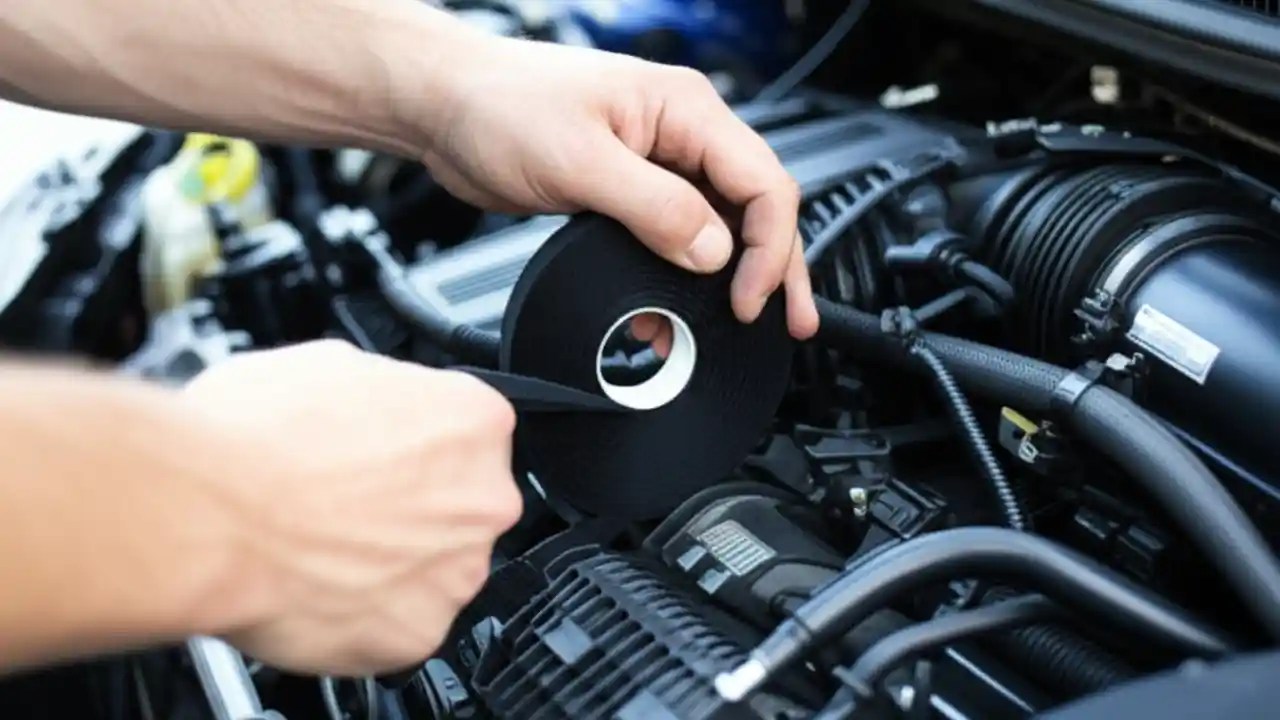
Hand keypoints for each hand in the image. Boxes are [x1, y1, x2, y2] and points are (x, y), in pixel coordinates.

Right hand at [183, 341, 519, 674]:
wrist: (208, 515)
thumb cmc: (254, 437)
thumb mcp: (330, 365)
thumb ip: (384, 392)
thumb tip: (376, 401)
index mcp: (475, 421)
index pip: (470, 432)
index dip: (415, 442)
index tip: (383, 453)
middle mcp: (485, 499)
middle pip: (461, 504)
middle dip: (410, 506)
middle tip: (345, 502)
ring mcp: (457, 571)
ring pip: (435, 566)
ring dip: (392, 562)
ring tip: (322, 545)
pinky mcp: (420, 633)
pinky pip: (399, 623)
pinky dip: (365, 614)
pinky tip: (319, 586)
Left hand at [403, 34, 818, 338]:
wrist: (444, 106)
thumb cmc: (499, 105)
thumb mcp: (581, 162)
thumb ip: (654, 208)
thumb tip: (712, 253)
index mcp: (685, 108)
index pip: (762, 180)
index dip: (769, 246)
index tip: (748, 298)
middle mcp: (682, 131)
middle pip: (758, 201)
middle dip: (780, 262)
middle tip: (791, 320)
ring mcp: (660, 158)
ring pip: (727, 216)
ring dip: (748, 264)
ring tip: (764, 315)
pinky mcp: (633, 186)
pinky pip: (688, 225)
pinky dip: (706, 261)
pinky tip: (712, 290)